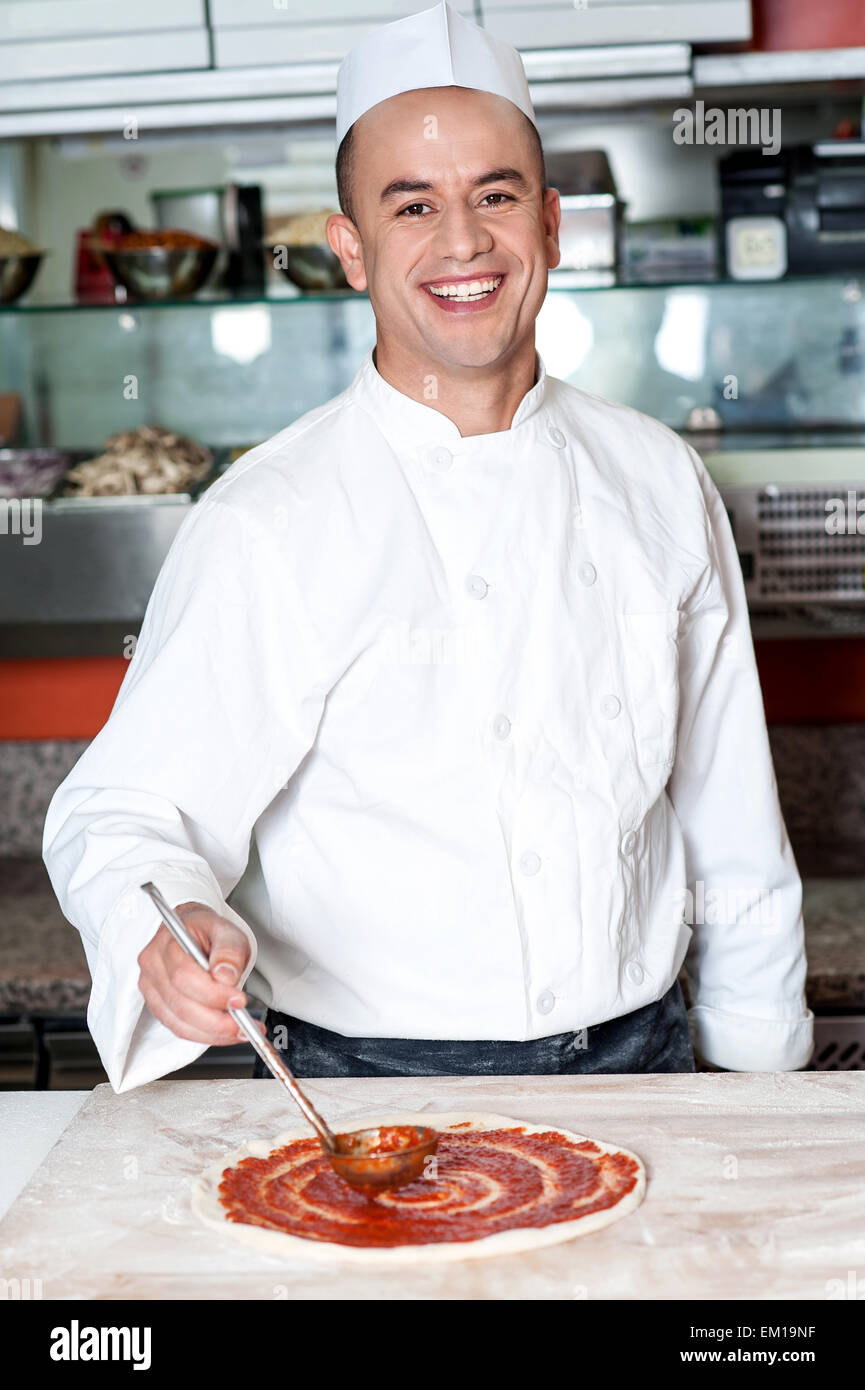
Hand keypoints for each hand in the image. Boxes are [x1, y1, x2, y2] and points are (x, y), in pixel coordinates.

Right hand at [137, 901, 266, 1045]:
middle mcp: (153, 967)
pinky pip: (179, 1028)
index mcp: (167, 943)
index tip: (238, 1000)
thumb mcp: (227, 931)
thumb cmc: (207, 931)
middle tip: (243, 1023)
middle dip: (215, 1020)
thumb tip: (226, 976)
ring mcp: (152, 989)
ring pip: (178, 1022)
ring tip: (241, 1031)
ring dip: (213, 1033)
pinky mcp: (158, 1006)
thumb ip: (229, 951)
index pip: (184, 975)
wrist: (193, 933)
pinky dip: (205, 1035)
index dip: (212, 993)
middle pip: (180, 1004)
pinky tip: (226, 1033)